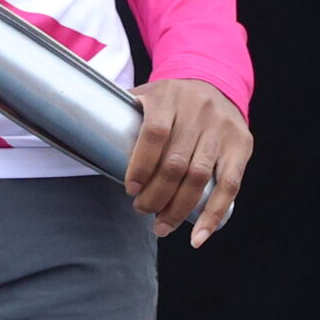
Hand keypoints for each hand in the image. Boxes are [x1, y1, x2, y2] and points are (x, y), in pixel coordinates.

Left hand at [125, 79, 251, 246]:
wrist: (214, 83)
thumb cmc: (169, 99)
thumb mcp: (146, 93)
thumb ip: (120, 111)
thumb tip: (77, 131)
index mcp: (168, 97)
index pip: (154, 133)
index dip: (141, 164)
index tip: (130, 189)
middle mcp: (198, 111)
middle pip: (177, 162)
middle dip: (157, 194)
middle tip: (142, 210)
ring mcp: (222, 128)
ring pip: (199, 177)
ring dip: (179, 209)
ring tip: (162, 226)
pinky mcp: (242, 145)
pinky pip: (229, 185)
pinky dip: (213, 214)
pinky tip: (198, 236)